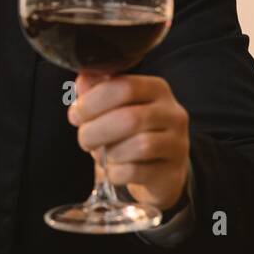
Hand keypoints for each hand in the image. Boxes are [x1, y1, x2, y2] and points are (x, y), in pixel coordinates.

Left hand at [68, 73, 189, 210]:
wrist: (155, 166)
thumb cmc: (127, 130)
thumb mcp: (111, 106)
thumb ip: (95, 90)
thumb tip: (82, 81)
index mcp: (156, 89)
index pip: (124, 87)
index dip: (92, 102)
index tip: (75, 115)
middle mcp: (173, 113)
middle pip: (131, 118)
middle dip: (95, 130)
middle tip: (84, 138)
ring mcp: (177, 143)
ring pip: (140, 145)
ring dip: (108, 153)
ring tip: (100, 154)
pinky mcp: (172, 171)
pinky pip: (138, 171)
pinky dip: (116, 172)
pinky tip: (113, 168)